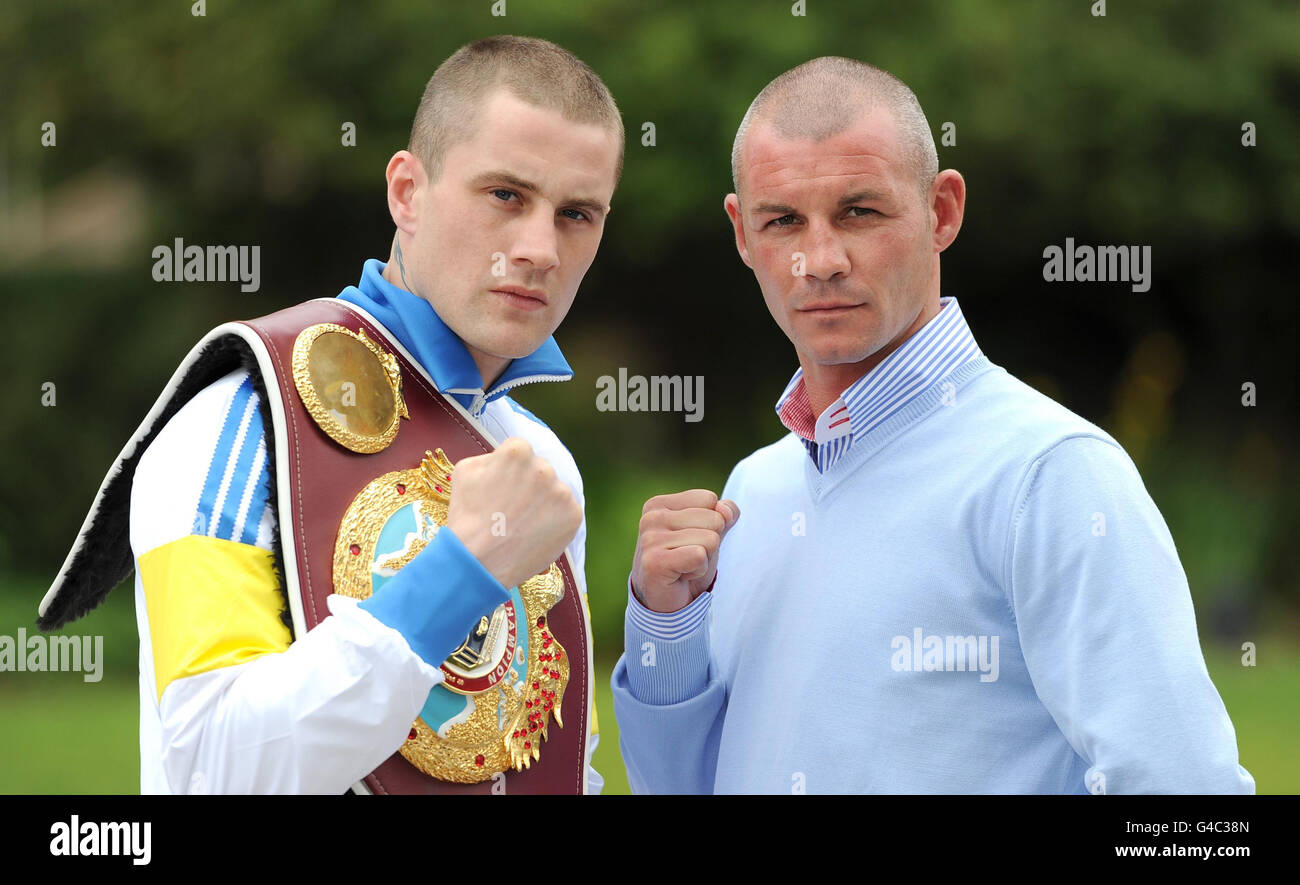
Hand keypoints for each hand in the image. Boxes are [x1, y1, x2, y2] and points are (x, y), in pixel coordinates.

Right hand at [446, 437, 581, 588]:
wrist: (478, 561)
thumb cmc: (467, 517)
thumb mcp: (465, 471)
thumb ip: (490, 457)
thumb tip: (505, 459)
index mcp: (518, 451)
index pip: (521, 452)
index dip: (510, 471)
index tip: (503, 488)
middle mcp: (545, 468)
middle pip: (540, 470)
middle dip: (529, 485)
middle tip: (513, 508)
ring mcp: (562, 492)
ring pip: (555, 491)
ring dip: (543, 502)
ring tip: (524, 523)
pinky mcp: (574, 515)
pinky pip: (567, 512)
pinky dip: (555, 520)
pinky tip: (537, 531)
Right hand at [630, 489, 738, 613]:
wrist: (667, 606)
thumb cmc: (687, 565)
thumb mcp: (710, 533)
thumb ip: (723, 515)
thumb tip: (726, 510)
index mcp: (659, 504)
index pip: (710, 499)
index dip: (710, 525)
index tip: (689, 543)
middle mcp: (651, 517)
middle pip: (714, 519)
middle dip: (710, 544)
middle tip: (687, 559)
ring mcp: (650, 539)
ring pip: (711, 539)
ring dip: (704, 560)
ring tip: (684, 568)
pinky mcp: (654, 561)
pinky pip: (699, 556)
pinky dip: (698, 571)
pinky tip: (681, 577)